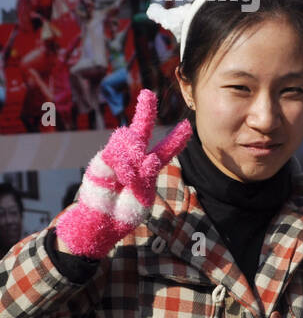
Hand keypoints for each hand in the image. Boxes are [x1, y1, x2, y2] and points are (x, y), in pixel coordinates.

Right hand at [55, 89, 190, 257]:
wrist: (102, 223)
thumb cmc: (125, 213)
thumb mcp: (144, 196)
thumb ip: (147, 175)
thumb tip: (146, 155)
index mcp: (148, 168)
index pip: (165, 149)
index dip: (176, 138)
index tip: (187, 126)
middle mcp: (133, 159)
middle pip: (142, 130)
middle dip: (145, 111)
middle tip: (148, 94)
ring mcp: (117, 158)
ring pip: (130, 141)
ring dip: (135, 158)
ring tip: (131, 178)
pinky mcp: (101, 161)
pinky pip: (117, 154)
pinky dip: (125, 167)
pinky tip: (124, 178)